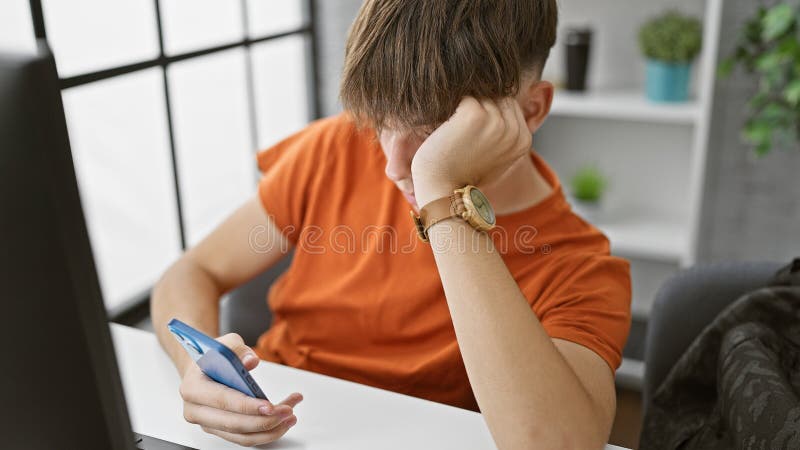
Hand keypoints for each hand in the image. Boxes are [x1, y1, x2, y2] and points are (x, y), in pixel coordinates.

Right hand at [178, 333, 302, 446]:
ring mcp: (207, 423)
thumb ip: (238, 350)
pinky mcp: (220, 430)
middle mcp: (196, 410)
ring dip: (269, 430)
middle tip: (286, 411)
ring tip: (290, 417)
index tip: (269, 406)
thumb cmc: (213, 357)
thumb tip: (251, 361)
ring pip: (241, 436)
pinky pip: (244, 438)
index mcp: (193, 388)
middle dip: (263, 421)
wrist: (202, 368)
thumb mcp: (225, 343)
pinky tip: (282, 421)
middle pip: (232, 424)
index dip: (247, 405)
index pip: (222, 400)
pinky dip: (266, 433)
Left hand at [411, 97, 531, 205]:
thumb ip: (505, 136)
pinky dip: (453, 109)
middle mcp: (514, 130)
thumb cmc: (463, 176)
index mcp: (524, 141)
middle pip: (498, 97)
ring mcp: (495, 121)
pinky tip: (447, 130)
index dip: (490, 113)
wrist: (442, 191)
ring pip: (481, 96)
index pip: (510, 105)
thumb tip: (501, 105)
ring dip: (465, 109)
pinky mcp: (474, 114)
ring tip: (455, 133)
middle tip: (461, 131)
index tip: (473, 132)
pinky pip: (464, 97)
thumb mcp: (496, 159)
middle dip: (479, 107)